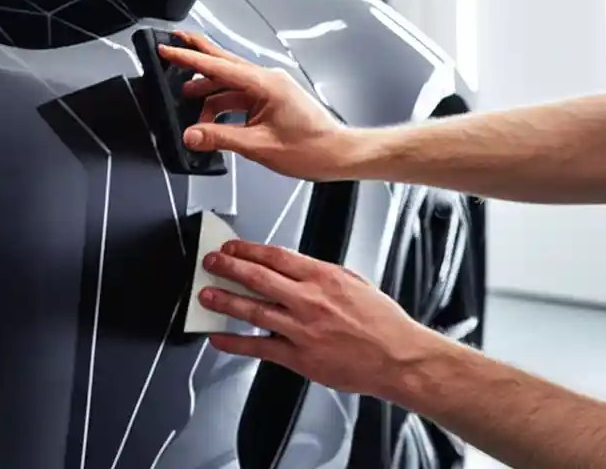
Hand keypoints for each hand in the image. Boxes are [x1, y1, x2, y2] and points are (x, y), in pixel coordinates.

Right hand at [157, 31, 361, 180]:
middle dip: (196, 56)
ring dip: (207, 90)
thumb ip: (220, 138)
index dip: (189, 58)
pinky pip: (239, 96)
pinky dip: (221, 104)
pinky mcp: (271, 99)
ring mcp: (270, 89)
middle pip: (224, 63)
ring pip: (229, 82)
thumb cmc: (312, 148)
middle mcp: (268, 80)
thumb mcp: (259, 145)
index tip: (168, 49)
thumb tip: (192, 135)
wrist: (338, 154)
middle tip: (172, 46)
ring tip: (185, 99)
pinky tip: (210, 119)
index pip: (219, 66)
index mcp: (266, 84)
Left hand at [198, 240, 450, 399]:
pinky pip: (260, 347)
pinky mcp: (300, 357)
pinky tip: (219, 338)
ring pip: (253, 310)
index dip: (248, 249)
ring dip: (225, 301)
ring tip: (206, 295)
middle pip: (258, 278)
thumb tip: (292, 267)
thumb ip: (320, 274)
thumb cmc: (382, 323)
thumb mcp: (354, 282)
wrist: (399, 358)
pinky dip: (235, 343)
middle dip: (228, 267)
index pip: (275, 256)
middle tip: (210, 262)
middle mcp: (309, 301)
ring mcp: (302, 329)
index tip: (231, 247)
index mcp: (323, 277)